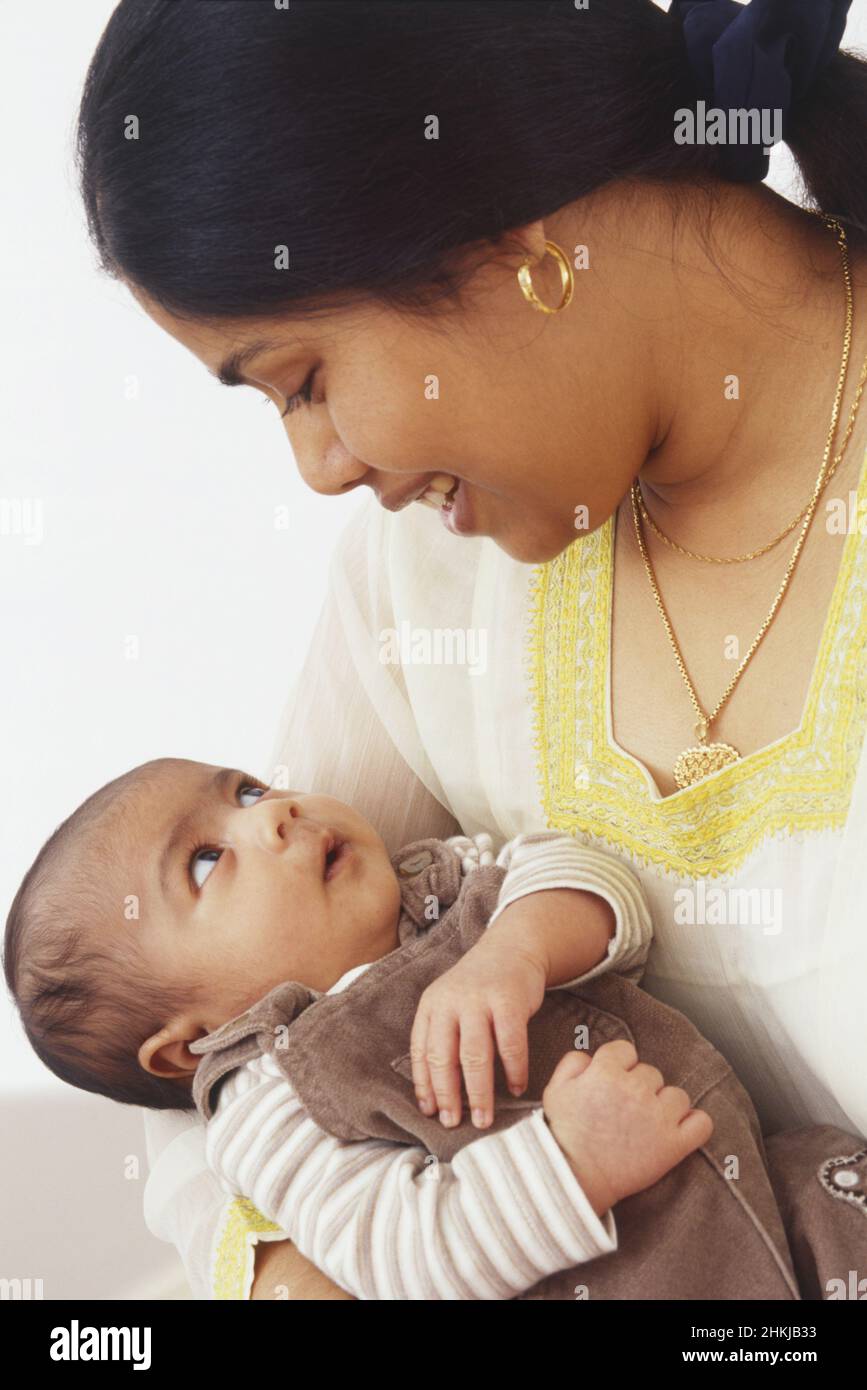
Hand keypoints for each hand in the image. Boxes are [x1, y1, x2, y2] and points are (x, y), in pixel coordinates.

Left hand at [409, 929, 546, 1129]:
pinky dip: (513, 1071)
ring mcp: (479, 1000)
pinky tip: (515, 1088)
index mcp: (431, 1005)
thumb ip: (443, 1036)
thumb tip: (438, 1091)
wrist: (512, 948)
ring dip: (479, 1092)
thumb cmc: (480, 987)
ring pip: (475, 1056)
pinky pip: (510, 1045)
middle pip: (443, 1057)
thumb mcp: (451, 1003)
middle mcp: (450, 1001)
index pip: (421, 1052)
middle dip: (448, 1096)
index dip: (424, 1085)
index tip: (430, 1111)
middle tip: (453, 1123)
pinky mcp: (508, 1000)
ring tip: (483, 1118)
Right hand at [542, 1040, 714, 1216]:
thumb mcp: (555, 1089)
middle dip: (640, 1088)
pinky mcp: (673, 1145)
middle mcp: (635, 1089)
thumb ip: (573, 1062)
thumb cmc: (563, 1135)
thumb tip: (592, 1057)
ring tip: (648, 1123)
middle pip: (651, 1073)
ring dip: (665, 1106)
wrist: (574, 1178)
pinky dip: (695, 1125)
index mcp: (606, 1072)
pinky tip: (680, 1131)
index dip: (619, 1067)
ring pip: (677, 1095)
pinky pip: (702, 1123)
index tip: (613, 1084)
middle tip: (625, 1110)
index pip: (626, 1051)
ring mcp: (658, 1116)